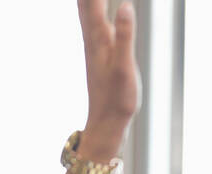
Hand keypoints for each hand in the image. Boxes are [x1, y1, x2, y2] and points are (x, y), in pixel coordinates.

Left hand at [78, 0, 137, 151]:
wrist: (105, 122)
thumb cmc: (116, 99)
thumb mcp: (125, 68)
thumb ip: (126, 36)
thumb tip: (126, 5)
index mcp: (98, 35)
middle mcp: (92, 34)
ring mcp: (94, 40)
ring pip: (86, 4)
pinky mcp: (98, 47)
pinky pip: (92, 13)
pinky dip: (91, 1)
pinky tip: (93, 3)